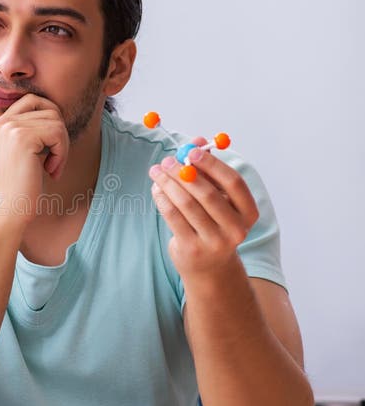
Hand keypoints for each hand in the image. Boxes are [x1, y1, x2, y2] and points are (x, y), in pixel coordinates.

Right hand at [0, 94, 68, 226]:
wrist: (10, 211)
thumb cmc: (22, 185)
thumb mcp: (24, 152)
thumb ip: (32, 130)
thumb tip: (58, 112)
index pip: (33, 100)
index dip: (51, 118)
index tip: (50, 146)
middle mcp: (2, 121)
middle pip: (49, 109)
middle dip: (59, 134)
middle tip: (55, 158)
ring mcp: (11, 128)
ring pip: (56, 121)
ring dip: (62, 146)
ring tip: (51, 167)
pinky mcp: (23, 138)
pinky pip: (58, 133)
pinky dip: (62, 154)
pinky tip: (51, 171)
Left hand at [149, 142, 258, 278]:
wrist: (209, 264)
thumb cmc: (213, 221)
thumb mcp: (218, 197)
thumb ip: (209, 170)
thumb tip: (198, 140)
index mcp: (248, 212)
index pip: (233, 182)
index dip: (212, 164)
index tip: (192, 151)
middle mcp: (236, 229)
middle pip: (208, 194)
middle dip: (184, 173)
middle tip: (167, 160)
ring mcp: (215, 242)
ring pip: (187, 205)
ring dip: (168, 184)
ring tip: (156, 171)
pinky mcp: (193, 249)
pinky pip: (173, 217)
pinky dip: (162, 199)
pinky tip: (156, 189)